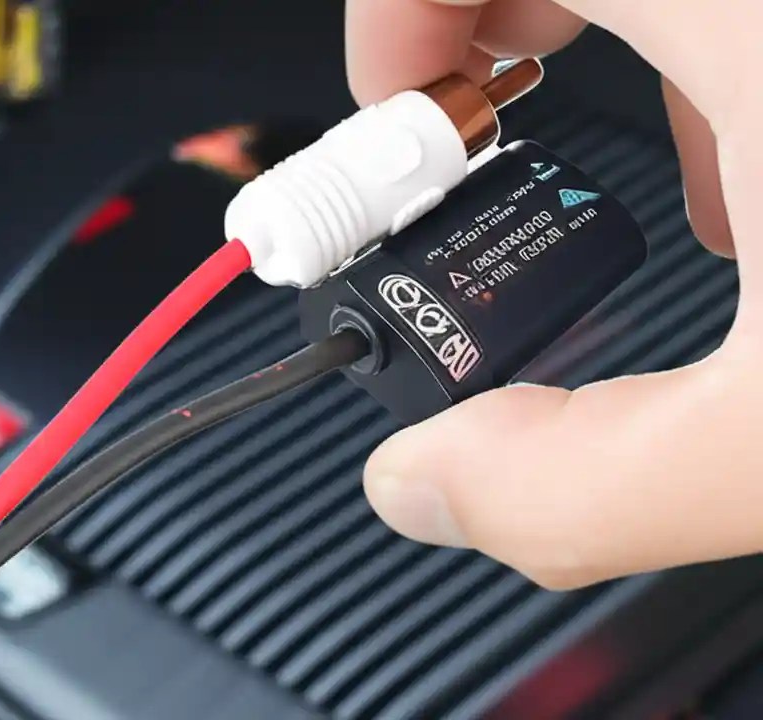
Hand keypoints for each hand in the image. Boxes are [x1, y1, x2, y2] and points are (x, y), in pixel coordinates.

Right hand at [347, 0, 762, 589]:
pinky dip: (709, 71)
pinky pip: (742, 6)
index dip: (393, 18)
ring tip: (623, 205)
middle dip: (483, 32)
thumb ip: (584, 481)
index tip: (388, 122)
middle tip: (467, 153)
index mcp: (756, 17)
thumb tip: (429, 482)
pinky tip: (742, 206)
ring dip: (608, 60)